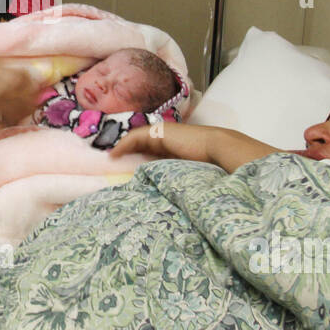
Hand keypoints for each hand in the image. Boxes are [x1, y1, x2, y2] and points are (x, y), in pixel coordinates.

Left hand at [112, 122, 279, 171]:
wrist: (219, 150)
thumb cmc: (211, 166)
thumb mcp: (188, 175)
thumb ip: (175, 179)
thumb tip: (167, 198)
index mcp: (175, 148)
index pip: (151, 151)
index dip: (137, 157)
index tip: (125, 170)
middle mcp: (168, 139)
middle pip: (141, 144)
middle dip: (127, 153)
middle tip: (113, 165)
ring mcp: (163, 133)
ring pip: (137, 140)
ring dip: (123, 149)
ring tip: (110, 160)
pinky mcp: (158, 131)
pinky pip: (135, 137)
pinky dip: (124, 145)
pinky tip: (114, 155)